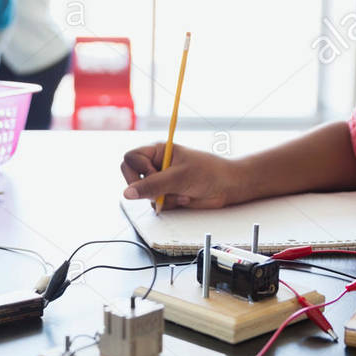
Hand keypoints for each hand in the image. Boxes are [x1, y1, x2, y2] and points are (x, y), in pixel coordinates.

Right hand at [120, 142, 237, 210]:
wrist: (227, 187)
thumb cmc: (209, 172)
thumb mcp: (179, 176)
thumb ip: (152, 185)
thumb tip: (128, 193)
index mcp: (157, 151)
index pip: (131, 158)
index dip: (138, 169)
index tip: (154, 176)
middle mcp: (156, 165)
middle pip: (132, 176)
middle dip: (147, 187)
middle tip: (162, 189)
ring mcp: (160, 181)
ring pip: (144, 194)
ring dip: (162, 197)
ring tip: (182, 192)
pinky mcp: (166, 195)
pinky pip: (155, 204)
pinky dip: (170, 204)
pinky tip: (185, 198)